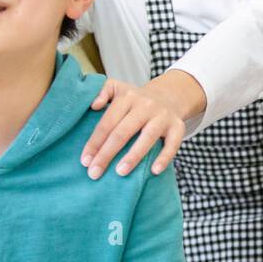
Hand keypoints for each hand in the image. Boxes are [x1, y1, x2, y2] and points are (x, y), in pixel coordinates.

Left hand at [81, 72, 197, 178]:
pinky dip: (164, 157)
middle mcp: (146, 105)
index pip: (107, 122)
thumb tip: (94, 105)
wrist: (168, 96)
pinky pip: (172, 144)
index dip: (95, 142)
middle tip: (94, 173)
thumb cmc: (135, 100)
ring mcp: (163, 116)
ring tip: (120, 172)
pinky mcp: (178, 126)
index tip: (84, 161)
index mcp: (127, 97)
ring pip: (147, 137)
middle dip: (107, 154)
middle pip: (123, 132)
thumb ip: (102, 91)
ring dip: (133, 156)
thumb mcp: (118, 88)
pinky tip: (154, 170)